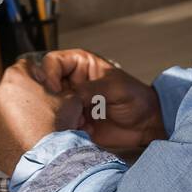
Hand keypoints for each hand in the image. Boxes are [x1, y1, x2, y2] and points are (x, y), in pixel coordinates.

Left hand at [0, 60, 83, 174]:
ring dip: (14, 116)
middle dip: (24, 98)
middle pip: (12, 89)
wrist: (45, 160)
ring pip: (1, 110)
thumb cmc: (54, 131)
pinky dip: (6, 133)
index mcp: (15, 78)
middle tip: (40, 111)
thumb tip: (65, 92)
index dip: (39, 78)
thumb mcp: (71, 99)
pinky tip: (22, 139)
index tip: (45, 88)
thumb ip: (64, 88)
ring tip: (32, 128)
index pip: (27, 67)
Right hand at [38, 48, 165, 149]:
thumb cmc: (136, 98)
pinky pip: (59, 124)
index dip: (49, 73)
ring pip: (49, 106)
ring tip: (80, 121)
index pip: (52, 62)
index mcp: (80, 65)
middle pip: (45, 85)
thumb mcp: (115, 87)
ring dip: (60, 114)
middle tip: (65, 108)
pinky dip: (67, 128)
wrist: (146, 125)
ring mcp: (71, 103)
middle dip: (52, 98)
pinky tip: (84, 130)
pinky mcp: (73, 122)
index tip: (55, 88)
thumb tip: (70, 97)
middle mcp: (71, 82)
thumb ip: (91, 89)